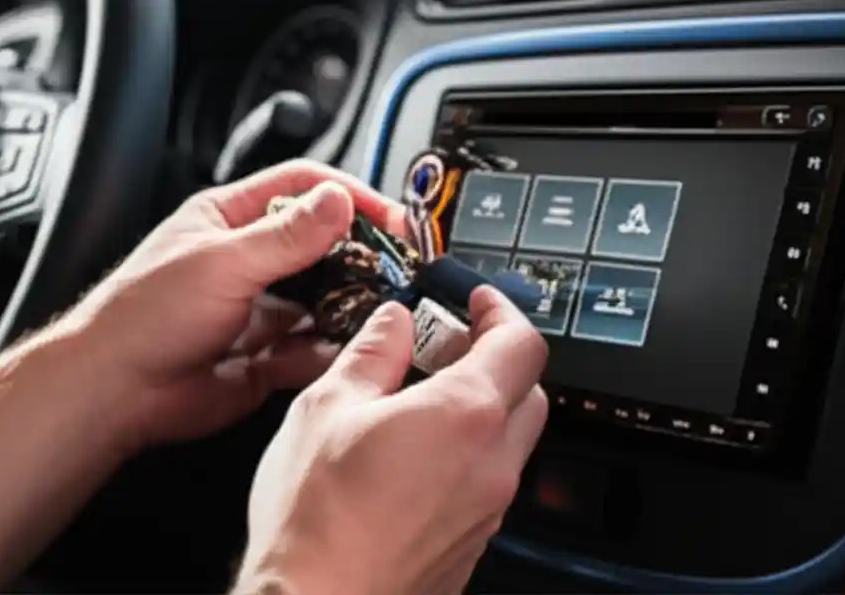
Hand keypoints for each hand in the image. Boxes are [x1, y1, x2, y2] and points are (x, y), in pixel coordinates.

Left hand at [54, 159, 405, 449]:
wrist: (114, 393)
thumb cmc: (143, 315)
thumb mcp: (222, 262)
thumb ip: (287, 235)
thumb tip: (339, 199)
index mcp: (229, 220)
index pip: (301, 188)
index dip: (347, 195)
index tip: (388, 217)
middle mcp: (247, 262)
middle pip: (320, 247)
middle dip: (358, 257)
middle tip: (397, 269)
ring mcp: (257, 310)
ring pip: (321, 301)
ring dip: (349, 306)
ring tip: (380, 312)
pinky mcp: (263, 358)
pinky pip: (310, 349)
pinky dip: (330, 350)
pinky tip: (345, 350)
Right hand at [234, 287, 548, 594]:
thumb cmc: (316, 518)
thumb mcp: (326, 408)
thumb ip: (371, 353)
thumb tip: (392, 321)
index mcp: (465, 416)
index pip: (521, 343)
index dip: (503, 311)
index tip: (477, 300)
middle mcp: (492, 463)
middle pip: (529, 390)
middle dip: (496, 358)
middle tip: (447, 346)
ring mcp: (488, 509)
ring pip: (511, 439)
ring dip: (482, 409)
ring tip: (420, 401)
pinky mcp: (472, 543)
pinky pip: (488, 481)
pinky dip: (468, 453)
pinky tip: (413, 455)